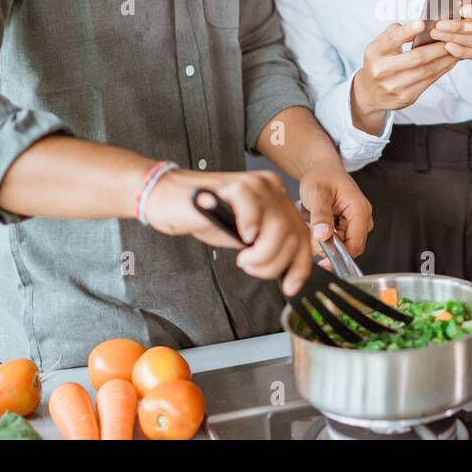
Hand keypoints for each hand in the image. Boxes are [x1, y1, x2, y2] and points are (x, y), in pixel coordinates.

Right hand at [144, 168, 312, 295]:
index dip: (300, 266)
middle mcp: (270, 188)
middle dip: (274, 264)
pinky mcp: (233, 186)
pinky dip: (251, 229)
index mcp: (277, 199)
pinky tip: (241, 237)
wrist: (168, 198)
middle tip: (250, 267)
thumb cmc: (204, 217)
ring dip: (263, 255)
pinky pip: (256, 212)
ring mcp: (253, 184)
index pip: (303, 236)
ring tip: (243, 258)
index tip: (290, 286)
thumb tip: (290, 272)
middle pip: (295, 235)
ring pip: (279, 228)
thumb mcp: (243, 237)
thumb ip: (268, 246)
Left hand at [298, 161, 373, 258]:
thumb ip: (321, 215)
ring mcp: (356, 222)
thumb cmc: (321, 175)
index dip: (339, 256)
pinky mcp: (348, 225)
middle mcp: (362, 218)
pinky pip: (337, 240)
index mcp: (360, 210)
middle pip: (349, 248)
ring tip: (314, 223)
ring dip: (325, 241)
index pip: (355, 245)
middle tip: (311, 235)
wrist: (321, 168)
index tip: (322, 260)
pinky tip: (317, 223)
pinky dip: (325, 236)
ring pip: (342, 245)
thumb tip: (323, 236)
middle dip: (330, 247)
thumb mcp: (317, 193)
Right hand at [351, 20, 457, 133]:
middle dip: (437, 46)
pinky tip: (450, 61)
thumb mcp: (378, 45)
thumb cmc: (379, 62)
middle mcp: (382, 71)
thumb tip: (418, 25)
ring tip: (456, 48)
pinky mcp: (406, 98)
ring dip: (445, 58)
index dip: (407, 31)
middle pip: (417, 57)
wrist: (370, 93)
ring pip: (427, 70)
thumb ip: (394, 33)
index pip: (392, 40)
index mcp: (374, 53)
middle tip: (452, 37)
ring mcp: (394, 86)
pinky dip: (442, 69)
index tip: (422, 22)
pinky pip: (430, 81)